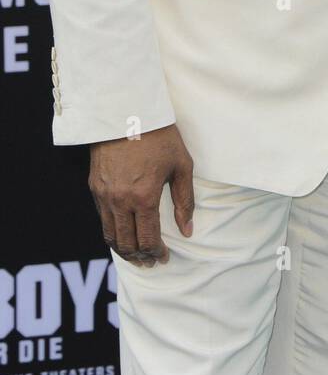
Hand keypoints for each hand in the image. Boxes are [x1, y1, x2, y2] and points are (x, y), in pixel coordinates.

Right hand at [88, 123, 194, 266]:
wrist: (126, 113)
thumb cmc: (159, 137)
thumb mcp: (181, 166)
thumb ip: (184, 201)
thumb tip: (187, 230)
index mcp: (144, 197)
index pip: (148, 240)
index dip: (157, 254)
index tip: (164, 258)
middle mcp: (120, 201)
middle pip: (127, 244)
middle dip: (140, 257)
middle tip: (150, 262)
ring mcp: (104, 195)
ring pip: (110, 235)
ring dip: (123, 249)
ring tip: (136, 254)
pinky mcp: (94, 187)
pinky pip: (102, 219)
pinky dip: (112, 232)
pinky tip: (123, 232)